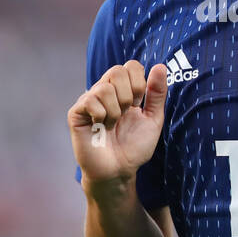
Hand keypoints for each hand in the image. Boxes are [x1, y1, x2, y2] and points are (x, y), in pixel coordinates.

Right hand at [68, 60, 166, 188]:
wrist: (118, 171)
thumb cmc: (134, 147)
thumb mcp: (153, 119)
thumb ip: (157, 93)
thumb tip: (161, 66)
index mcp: (122, 90)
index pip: (130, 65)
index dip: (139, 82)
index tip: (138, 103)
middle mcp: (104, 91)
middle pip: (117, 70)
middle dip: (128, 95)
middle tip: (126, 113)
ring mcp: (89, 101)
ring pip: (104, 87)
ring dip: (115, 110)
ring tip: (112, 124)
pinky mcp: (76, 113)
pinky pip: (89, 100)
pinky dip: (101, 115)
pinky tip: (100, 127)